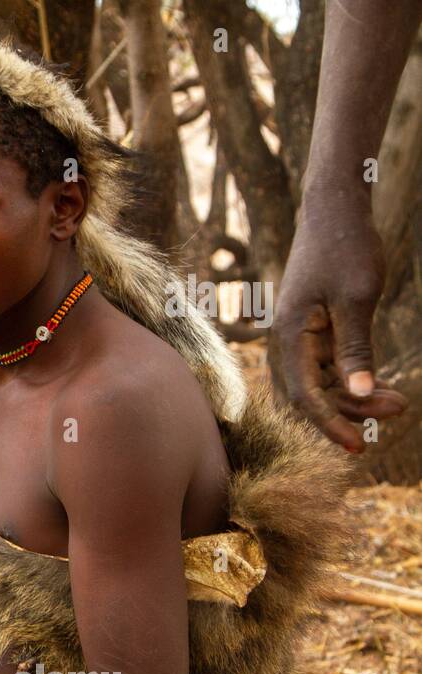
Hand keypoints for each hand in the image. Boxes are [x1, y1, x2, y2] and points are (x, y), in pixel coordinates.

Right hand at [274, 195, 406, 451]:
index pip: (307, 395)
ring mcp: (303, 335)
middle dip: (353, 410)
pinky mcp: (316, 328)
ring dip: (358, 396)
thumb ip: (356, 349)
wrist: (335, 211)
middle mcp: (290, 341)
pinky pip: (332, 365)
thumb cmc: (345, 248)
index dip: (331, 424)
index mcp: (291, 336)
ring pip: (326, 382)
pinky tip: (383, 383)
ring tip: (399, 400)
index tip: (360, 445)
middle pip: (315, 394)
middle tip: (399, 411)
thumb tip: (359, 393)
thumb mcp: (357, 300)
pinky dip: (356, 377)